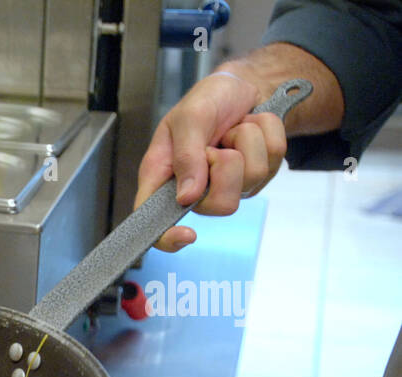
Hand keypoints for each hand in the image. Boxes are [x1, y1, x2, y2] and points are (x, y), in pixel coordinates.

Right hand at [135, 71, 287, 251]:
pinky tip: (249, 127)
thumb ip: (186, 155)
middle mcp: (194, 189)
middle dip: (227, 165)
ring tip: (233, 130)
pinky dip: (266, 132)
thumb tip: (187, 196)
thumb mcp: (189, 116)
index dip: (169, 237)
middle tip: (217, 144)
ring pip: (252, 177)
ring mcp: (229, 186)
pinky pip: (273, 158)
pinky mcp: (257, 176)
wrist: (240, 87)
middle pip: (221, 204)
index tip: (187, 234)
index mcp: (164, 177)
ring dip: (247, 140)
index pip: (155, 221)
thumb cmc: (206, 100)